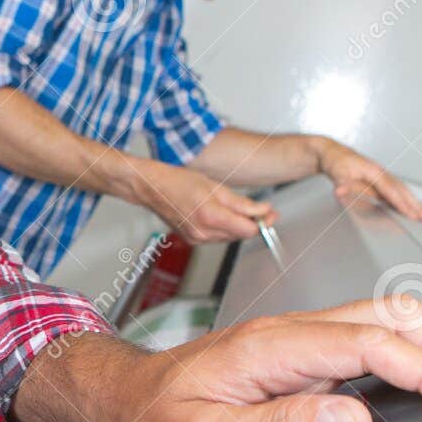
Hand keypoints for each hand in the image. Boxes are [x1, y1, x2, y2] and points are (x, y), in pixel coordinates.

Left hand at [21, 301, 421, 421]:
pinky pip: (371, 341)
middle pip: (391, 316)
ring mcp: (298, 341)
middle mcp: (289, 333)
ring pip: (386, 321)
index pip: (369, 345)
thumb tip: (350, 419)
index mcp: (270, 347)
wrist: (120, 403)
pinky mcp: (302, 355)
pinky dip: (417, 353)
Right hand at [130, 158, 275, 242]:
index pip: (248, 230)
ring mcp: (197, 239)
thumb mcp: (215, 186)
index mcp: (211, 217)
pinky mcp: (192, 240)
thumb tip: (262, 211)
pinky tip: (217, 213)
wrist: (152, 188)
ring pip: (229, 236)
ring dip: (236, 224)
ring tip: (233, 207)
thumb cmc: (178, 181)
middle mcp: (204, 233)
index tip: (269, 213)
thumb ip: (242, 203)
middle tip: (259, 208)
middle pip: (240, 235)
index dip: (262, 222)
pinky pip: (216, 236)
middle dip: (250, 222)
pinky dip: (222, 227)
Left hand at [317, 140, 421, 224]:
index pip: (391, 190)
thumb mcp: (336, 173)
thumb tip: (340, 190)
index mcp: (373, 171)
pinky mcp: (382, 182)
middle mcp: (382, 173)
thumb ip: (341, 183)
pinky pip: (399, 193)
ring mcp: (383, 177)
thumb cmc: (337, 162)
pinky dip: (408, 202)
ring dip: (417, 205)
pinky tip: (413, 211)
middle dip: (417, 206)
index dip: (401, 203)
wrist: (335, 153)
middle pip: (403, 191)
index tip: (411, 214)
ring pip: (404, 192)